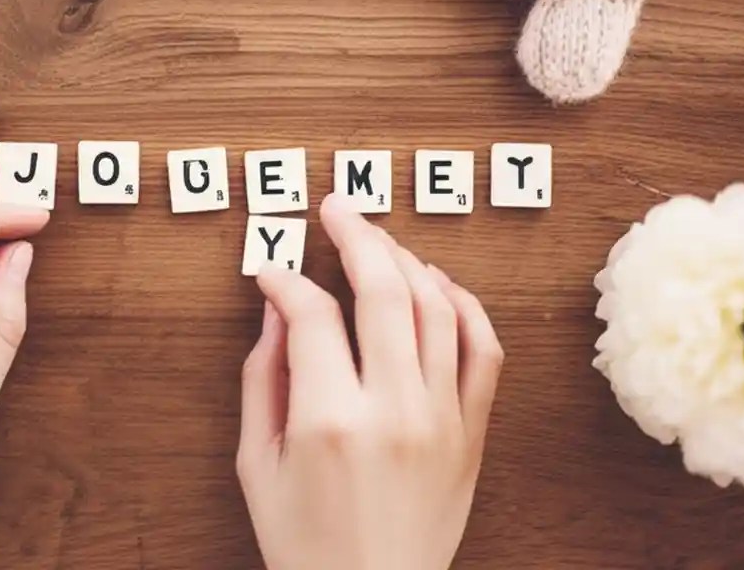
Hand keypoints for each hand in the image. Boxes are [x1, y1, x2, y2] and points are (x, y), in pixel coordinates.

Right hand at [237, 195, 503, 569]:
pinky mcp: (472, 432)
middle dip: (356, 235)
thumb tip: (275, 309)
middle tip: (337, 208)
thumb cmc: (306, 542)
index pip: (311, 313)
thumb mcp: (258, 464)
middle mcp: (393, 410)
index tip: (273, 271)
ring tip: (380, 241)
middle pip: (384, 291)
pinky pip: (485, 348)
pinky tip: (438, 284)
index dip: (287, 279)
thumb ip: (263, 379)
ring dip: (407, 259)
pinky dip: (467, 305)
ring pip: (438, 308)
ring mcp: (442, 418)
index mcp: (329, 420)